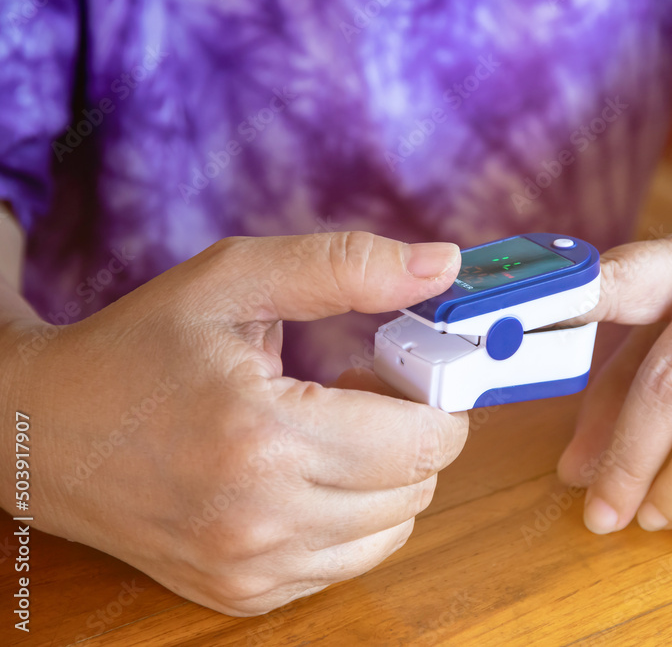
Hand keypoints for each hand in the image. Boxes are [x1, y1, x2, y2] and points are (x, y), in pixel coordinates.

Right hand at [0, 232, 466, 615]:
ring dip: (386, 476)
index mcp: (263, 436)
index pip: (424, 441)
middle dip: (412, 430)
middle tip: (361, 387)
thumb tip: (441, 264)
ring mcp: (253, 569)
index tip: (408, 365)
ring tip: (331, 428)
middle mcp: (262, 520)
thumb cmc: (139, 348)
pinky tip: (308, 471)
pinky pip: (349, 560)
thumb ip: (345, 267)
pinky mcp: (245, 595)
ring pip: (394, 528)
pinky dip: (353, 516)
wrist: (42, 433)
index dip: (436, 397)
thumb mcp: (235, 280)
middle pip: (417, 486)